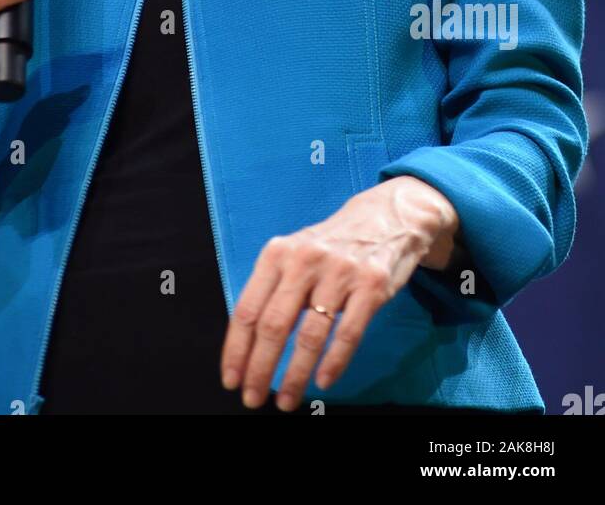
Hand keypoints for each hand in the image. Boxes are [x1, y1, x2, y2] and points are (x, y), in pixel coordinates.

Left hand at [219, 175, 459, 411]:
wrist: (386, 216)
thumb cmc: (331, 245)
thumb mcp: (294, 253)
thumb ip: (273, 288)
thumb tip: (247, 342)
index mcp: (278, 253)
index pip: (248, 309)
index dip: (236, 349)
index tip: (231, 379)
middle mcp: (304, 259)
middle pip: (274, 325)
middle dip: (260, 369)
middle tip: (253, 399)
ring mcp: (339, 272)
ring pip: (309, 335)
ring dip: (295, 376)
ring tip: (286, 401)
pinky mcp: (371, 285)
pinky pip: (348, 333)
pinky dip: (333, 363)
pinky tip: (322, 382)